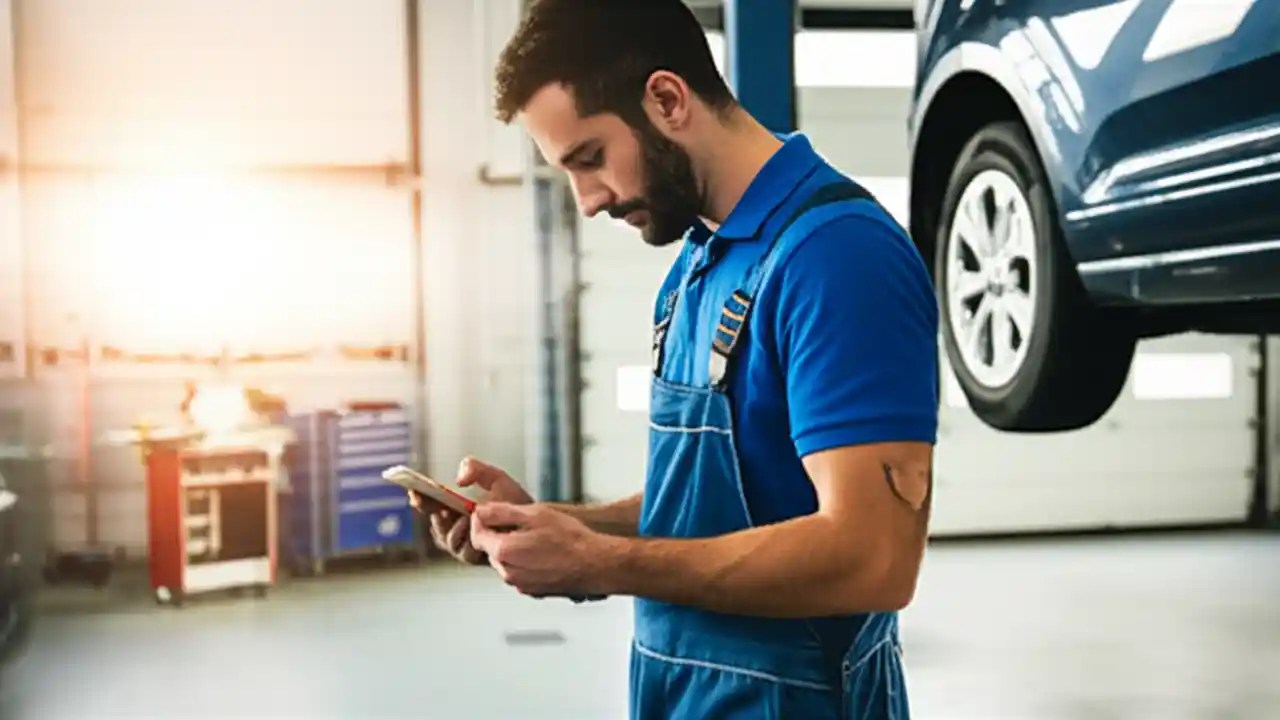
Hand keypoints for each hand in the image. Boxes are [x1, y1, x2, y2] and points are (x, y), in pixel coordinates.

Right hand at [407, 457, 533, 564]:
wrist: (535, 524)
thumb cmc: (514, 503)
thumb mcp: (497, 479)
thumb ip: (477, 469)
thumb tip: (459, 478)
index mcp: (455, 507)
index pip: (430, 503)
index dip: (420, 498)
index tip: (414, 491)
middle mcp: (454, 527)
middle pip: (435, 523)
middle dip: (437, 515)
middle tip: (444, 507)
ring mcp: (463, 543)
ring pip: (447, 538)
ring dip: (454, 529)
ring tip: (466, 518)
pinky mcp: (475, 557)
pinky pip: (463, 550)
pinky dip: (467, 541)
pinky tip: (476, 532)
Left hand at [469, 502, 614, 598]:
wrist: (594, 564)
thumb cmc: (569, 539)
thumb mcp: (534, 514)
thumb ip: (501, 512)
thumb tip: (481, 511)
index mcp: (503, 551)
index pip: (476, 533)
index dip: (481, 519)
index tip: (491, 512)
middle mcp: (507, 572)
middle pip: (490, 548)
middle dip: (498, 534)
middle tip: (521, 522)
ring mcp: (520, 584)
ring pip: (505, 561)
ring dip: (513, 548)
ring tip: (537, 537)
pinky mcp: (532, 591)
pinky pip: (519, 572)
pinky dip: (525, 562)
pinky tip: (544, 552)